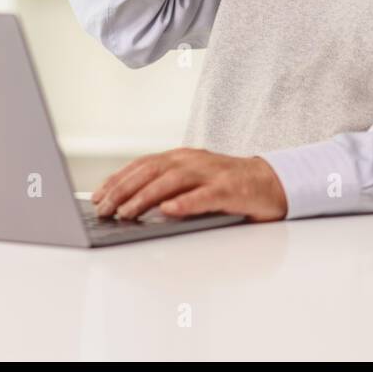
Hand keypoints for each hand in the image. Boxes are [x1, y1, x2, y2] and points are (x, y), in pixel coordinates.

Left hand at [91, 148, 287, 221]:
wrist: (274, 183)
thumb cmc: (230, 187)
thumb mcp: (194, 183)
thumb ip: (167, 188)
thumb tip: (129, 205)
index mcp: (183, 158)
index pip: (143, 164)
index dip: (118, 179)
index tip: (97, 195)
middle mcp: (194, 160)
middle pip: (151, 171)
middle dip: (123, 190)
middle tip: (104, 209)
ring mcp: (213, 173)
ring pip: (172, 181)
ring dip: (146, 197)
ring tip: (127, 212)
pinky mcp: (231, 189)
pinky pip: (205, 195)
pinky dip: (185, 203)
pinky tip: (168, 211)